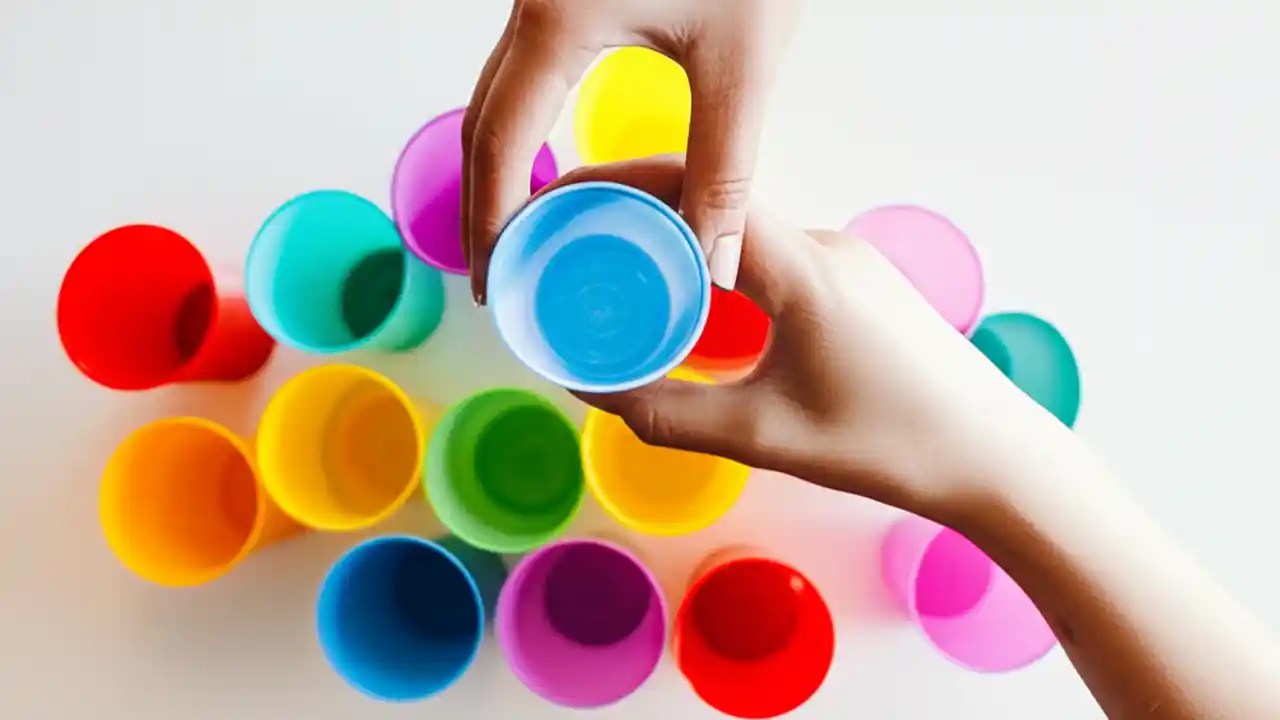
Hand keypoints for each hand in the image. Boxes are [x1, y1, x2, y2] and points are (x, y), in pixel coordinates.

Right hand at [462, 0, 800, 303]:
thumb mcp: (742, 59)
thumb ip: (724, 165)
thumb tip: (709, 260)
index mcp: (561, 21)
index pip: (502, 143)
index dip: (492, 223)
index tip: (496, 282)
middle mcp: (534, 6)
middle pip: (479, 121)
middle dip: (481, 205)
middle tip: (497, 275)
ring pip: (493, 95)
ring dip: (496, 168)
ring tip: (517, 237)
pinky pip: (520, 73)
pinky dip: (519, 131)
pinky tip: (548, 168)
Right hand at [559, 157, 1062, 522]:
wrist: (993, 455)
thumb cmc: (888, 446)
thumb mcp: (762, 436)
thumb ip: (665, 413)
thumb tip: (589, 384)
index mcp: (803, 269)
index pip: (698, 190)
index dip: (622, 184)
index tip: (562, 202)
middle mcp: (824, 244)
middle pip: (712, 199)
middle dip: (635, 209)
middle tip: (569, 236)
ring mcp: (844, 257)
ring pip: (739, 228)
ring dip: (676, 237)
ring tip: (614, 266)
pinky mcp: (853, 279)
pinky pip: (768, 252)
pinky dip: (714, 262)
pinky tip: (686, 296)